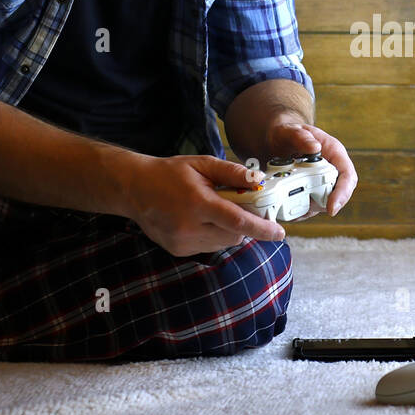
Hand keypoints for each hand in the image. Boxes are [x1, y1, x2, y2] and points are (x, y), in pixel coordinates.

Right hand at [125, 154, 286, 256]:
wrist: (134, 189)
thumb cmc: (169, 173)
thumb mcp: (202, 164)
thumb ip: (232, 172)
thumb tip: (259, 180)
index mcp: (198, 204)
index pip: (238, 221)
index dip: (262, 228)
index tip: (280, 232)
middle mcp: (190, 227)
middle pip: (235, 234)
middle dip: (245, 223)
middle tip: (242, 206)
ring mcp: (183, 242)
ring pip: (223, 243)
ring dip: (229, 230)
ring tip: (214, 210)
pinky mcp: (179, 251)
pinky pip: (209, 246)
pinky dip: (214, 235)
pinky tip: (201, 220)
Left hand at [264, 121, 357, 220]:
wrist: (278, 140)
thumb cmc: (287, 133)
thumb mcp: (290, 131)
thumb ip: (301, 137)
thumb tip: (315, 148)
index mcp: (334, 153)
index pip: (347, 176)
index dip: (343, 193)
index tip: (331, 208)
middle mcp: (332, 169)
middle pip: (338, 194)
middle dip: (322, 205)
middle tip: (303, 208)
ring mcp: (322, 181)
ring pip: (324, 202)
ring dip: (309, 209)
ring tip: (291, 210)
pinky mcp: (312, 190)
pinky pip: (311, 205)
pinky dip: (301, 211)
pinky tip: (288, 211)